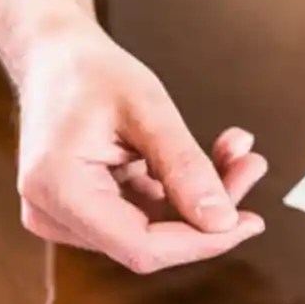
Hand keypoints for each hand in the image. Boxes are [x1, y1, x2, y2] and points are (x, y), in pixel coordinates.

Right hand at [0, 0, 265, 273]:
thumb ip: (185, 167)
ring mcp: (65, 217)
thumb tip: (223, 222)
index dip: (201, 242)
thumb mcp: (147, 108)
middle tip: (251, 168)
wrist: (53, 56)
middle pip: (151, 242)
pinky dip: (182, 190)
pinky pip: (145, 216)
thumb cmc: (88, 71)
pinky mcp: (84, 212)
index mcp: (57, 189)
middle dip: (209, 212)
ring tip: (237, 153)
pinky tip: (214, 158)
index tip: (248, 221)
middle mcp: (53, 214)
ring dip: (202, 198)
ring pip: (155, 231)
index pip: (142, 247)